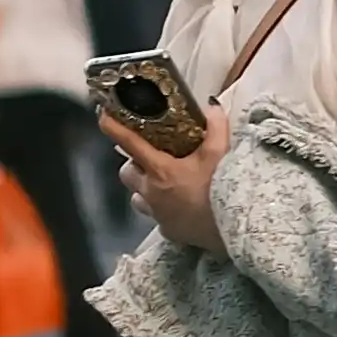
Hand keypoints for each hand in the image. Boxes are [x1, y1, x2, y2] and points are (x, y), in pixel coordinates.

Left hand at [103, 96, 230, 257]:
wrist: (233, 227)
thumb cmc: (223, 188)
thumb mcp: (220, 154)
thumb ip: (215, 127)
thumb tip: (211, 106)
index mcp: (160, 169)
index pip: (130, 143)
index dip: (113, 128)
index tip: (102, 116)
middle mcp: (151, 192)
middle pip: (127, 173)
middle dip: (134, 164)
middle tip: (152, 157)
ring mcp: (157, 213)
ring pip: (137, 196)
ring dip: (144, 188)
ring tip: (165, 183)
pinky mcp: (167, 230)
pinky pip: (156, 216)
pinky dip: (162, 208)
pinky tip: (180, 205)